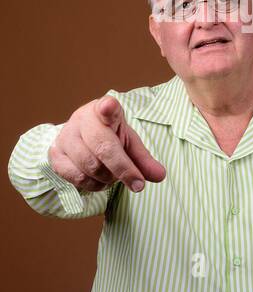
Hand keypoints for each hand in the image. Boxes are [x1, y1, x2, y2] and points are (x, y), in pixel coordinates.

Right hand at [48, 95, 166, 193]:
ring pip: (90, 166)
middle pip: (102, 147)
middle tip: (138, 185)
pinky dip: (94, 185)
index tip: (109, 106)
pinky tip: (100, 180)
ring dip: (108, 178)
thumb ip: (144, 160)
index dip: (108, 109)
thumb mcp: (130, 144)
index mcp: (104, 110)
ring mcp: (65, 137)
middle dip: (123, 169)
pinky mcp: (55, 154)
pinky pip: (77, 177)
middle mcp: (81, 120)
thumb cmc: (110, 138)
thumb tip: (160, 176)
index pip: (106, 108)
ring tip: (114, 175)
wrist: (80, 139)